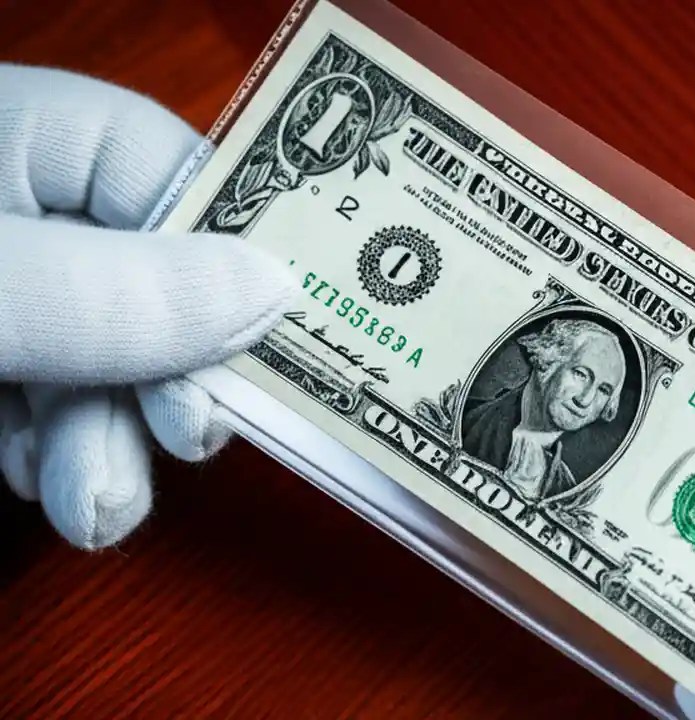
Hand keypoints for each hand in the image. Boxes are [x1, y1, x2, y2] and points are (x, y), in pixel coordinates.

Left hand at [0, 64, 295, 548]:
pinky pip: (51, 407)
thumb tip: (276, 291)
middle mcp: (17, 211)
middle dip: (167, 382)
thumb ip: (112, 292)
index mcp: (16, 139)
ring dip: (115, 445)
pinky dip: (62, 461)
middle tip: (185, 440)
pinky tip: (52, 494)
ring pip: (104, 362)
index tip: (274, 342)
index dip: (235, 259)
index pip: (173, 173)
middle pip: (152, 285)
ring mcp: (0, 294)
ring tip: (94, 505)